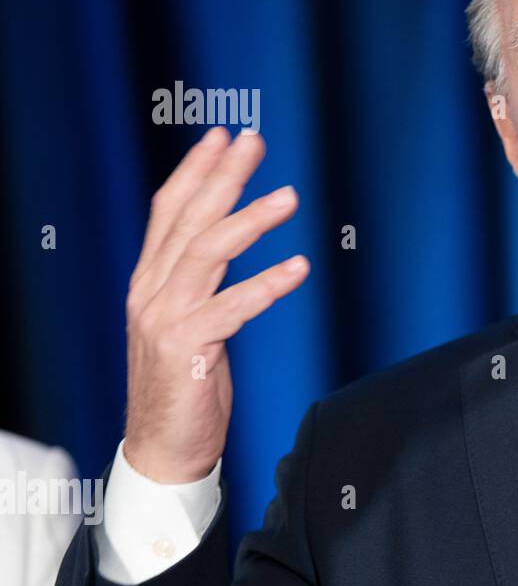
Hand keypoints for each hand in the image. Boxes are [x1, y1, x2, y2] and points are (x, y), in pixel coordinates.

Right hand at [123, 128, 308, 482]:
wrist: (162, 447)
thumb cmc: (184, 384)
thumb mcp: (187, 320)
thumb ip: (200, 281)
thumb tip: (227, 237)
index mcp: (150, 281)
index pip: (168, 212)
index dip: (195, 171)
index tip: (223, 138)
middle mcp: (152, 292)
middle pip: (189, 220)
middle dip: (223, 177)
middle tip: (255, 143)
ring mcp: (165, 319)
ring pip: (207, 254)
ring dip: (249, 221)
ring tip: (288, 198)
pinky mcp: (187, 348)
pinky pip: (232, 307)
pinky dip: (267, 284)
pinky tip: (299, 267)